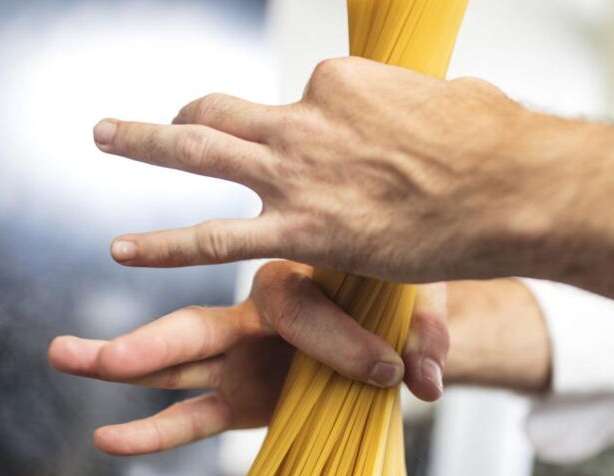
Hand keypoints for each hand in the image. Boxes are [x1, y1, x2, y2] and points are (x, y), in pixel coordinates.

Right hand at [49, 261, 447, 454]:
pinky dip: (154, 430)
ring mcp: (240, 355)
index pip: (295, 309)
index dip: (338, 342)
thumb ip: (426, 336)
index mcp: (297, 273)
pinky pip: (192, 414)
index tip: (388, 369)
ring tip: (62, 359)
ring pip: (174, 363)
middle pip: (194, 326)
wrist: (390, 312)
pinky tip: (108, 438)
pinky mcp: (241, 395)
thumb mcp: (420, 302)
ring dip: (121, 366)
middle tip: (86, 352)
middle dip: (145, 344)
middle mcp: (254, 312)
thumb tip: (429, 380)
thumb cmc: (396, 294)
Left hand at [92, 57, 581, 282]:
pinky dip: (165, 245)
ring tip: (102, 136)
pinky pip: (216, 237)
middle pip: (225, 111)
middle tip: (151, 119)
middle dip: (184, 116)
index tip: (324, 161)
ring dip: (144, 142)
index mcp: (341, 84)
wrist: (511, 186)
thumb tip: (427, 110)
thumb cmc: (496, 145)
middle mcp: (306, 119)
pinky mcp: (303, 228)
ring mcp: (297, 171)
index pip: (297, 103)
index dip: (304, 133)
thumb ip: (415, 109)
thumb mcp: (450, 104)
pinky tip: (124, 251)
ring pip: (199, 151)